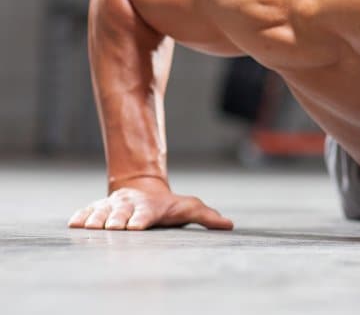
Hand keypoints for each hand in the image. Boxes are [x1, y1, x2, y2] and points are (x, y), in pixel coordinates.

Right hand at [68, 176, 233, 230]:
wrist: (143, 188)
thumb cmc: (168, 205)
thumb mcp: (188, 208)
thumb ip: (206, 217)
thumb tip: (229, 225)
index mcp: (150, 207)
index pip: (146, 213)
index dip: (141, 219)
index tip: (136, 227)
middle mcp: (130, 205)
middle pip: (122, 212)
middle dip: (117, 219)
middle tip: (113, 228)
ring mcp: (113, 205)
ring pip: (103, 211)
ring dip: (96, 219)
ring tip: (90, 227)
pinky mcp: (99, 207)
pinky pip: (88, 210)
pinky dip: (81, 216)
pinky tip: (74, 223)